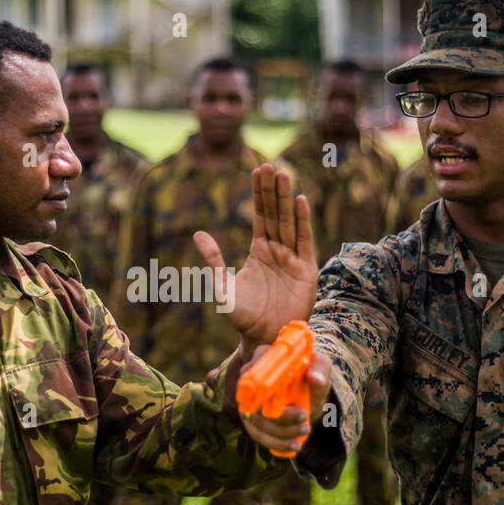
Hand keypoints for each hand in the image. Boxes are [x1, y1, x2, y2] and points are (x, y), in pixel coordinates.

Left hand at [192, 164, 317, 348]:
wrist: (262, 339)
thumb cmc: (242, 317)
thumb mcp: (222, 287)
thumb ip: (212, 260)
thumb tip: (197, 233)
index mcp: (260, 250)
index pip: (261, 215)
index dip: (260, 193)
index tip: (258, 170)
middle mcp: (278, 250)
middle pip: (276, 213)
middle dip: (273, 190)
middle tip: (270, 166)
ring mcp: (293, 259)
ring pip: (290, 222)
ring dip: (287, 199)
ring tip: (284, 175)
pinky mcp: (306, 270)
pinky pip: (304, 241)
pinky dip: (303, 221)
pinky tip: (300, 201)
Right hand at [239, 345, 332, 454]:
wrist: (306, 392)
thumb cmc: (310, 373)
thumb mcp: (320, 366)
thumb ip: (319, 368)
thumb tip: (315, 379)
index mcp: (262, 359)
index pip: (254, 372)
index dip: (264, 388)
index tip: (284, 399)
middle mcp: (250, 381)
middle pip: (256, 404)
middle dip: (281, 417)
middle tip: (304, 418)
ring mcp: (248, 403)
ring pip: (258, 424)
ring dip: (282, 433)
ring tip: (305, 430)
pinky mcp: (251, 421)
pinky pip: (259, 436)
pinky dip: (277, 444)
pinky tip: (294, 446)